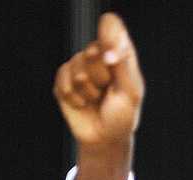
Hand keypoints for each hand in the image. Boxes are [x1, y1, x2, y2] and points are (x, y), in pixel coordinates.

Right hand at [54, 12, 143, 158]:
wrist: (103, 140)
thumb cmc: (121, 117)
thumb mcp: (130, 93)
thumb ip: (122, 66)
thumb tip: (109, 48)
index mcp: (118, 53)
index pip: (110, 26)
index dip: (107, 36)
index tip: (110, 59)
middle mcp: (97, 56)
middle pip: (92, 50)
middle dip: (100, 76)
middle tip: (106, 91)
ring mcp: (79, 67)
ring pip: (76, 65)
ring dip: (87, 90)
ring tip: (94, 100)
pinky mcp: (64, 80)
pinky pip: (62, 77)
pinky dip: (73, 95)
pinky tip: (81, 104)